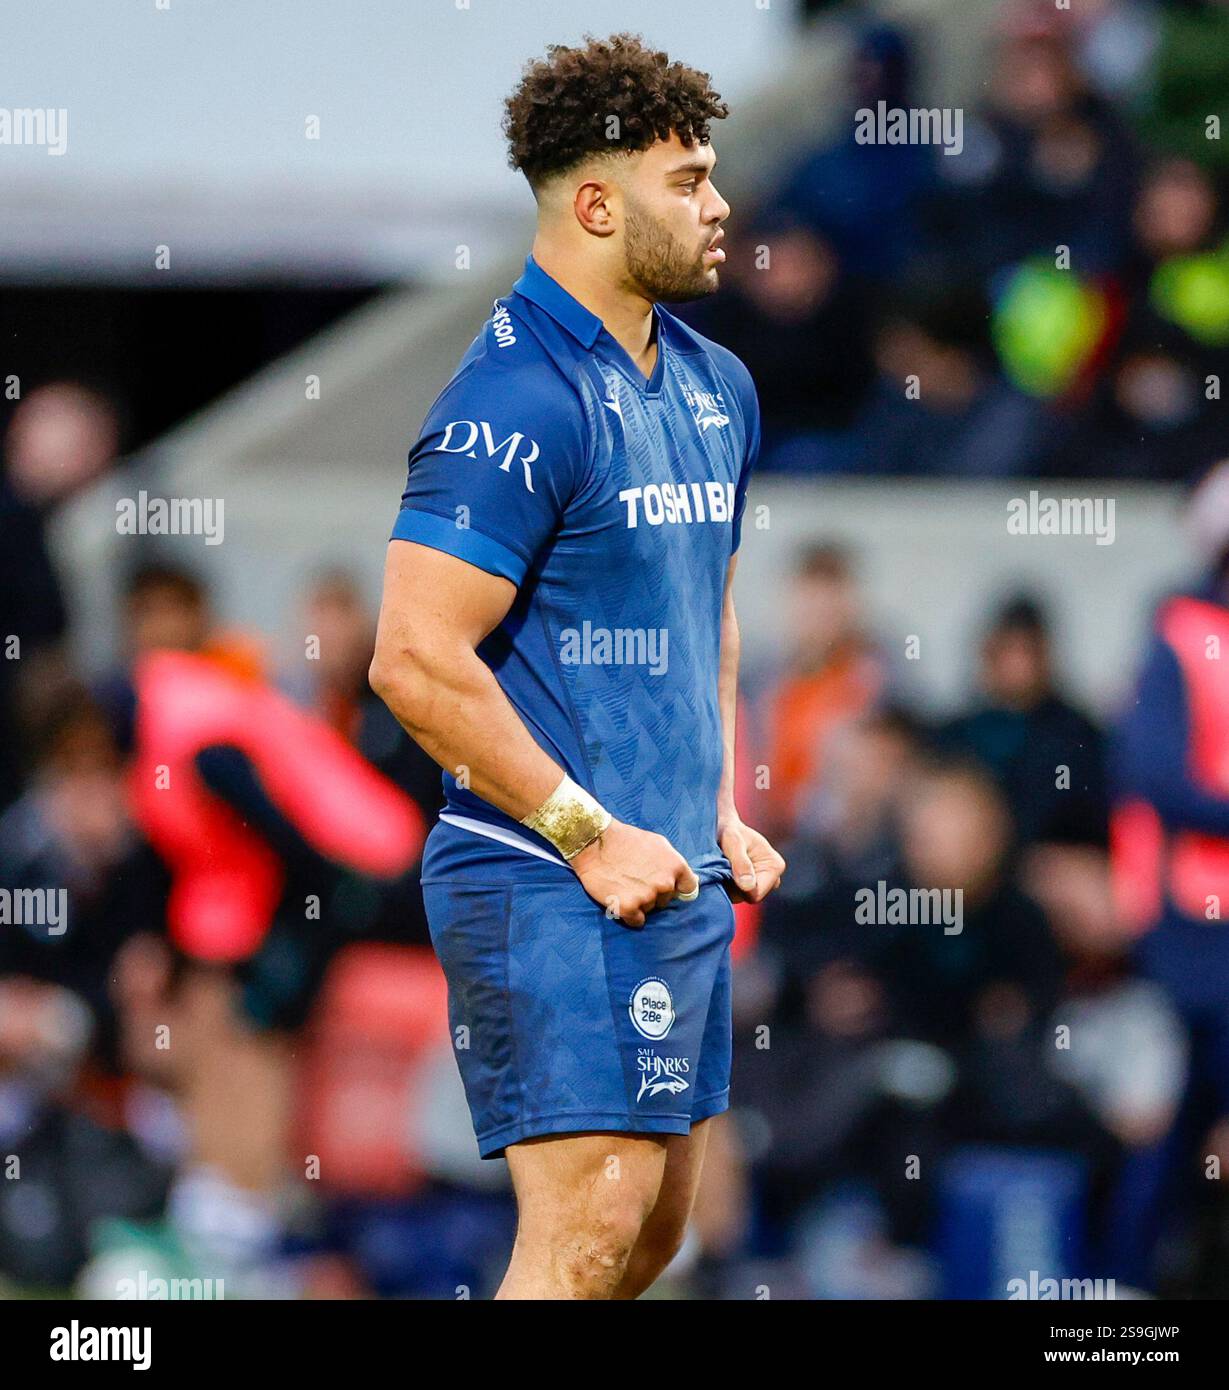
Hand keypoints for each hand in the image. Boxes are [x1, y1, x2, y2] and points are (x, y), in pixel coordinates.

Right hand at [570, 818, 698, 927]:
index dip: (676, 887)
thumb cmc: (626, 839)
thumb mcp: (658, 844)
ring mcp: (647, 897)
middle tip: (637, 880)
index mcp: (676, 866)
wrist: (594, 842)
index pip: (688, 888)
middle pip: (666, 900)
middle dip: (654, 893)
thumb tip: (686, 880)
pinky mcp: (628, 908)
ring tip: (625, 886)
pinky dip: (629, 914)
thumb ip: (673, 863)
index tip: (665, 886)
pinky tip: (620, 900)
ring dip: (640, 902)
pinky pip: (636, 921)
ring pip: (650, 909)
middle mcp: (665, 884)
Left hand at [719, 813, 785, 903]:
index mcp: (775, 866)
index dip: (737, 887)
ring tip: (721, 866)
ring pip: (741, 896)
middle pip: (749, 897)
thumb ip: (740, 863)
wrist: (721, 825)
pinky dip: (726, 885)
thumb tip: (748, 886)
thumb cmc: (728, 830)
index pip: (756, 893)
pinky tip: (721, 871)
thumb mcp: (732, 842)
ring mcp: (762, 882)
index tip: (724, 871)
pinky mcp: (750, 885)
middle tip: (721, 866)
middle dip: (733, 886)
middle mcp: (773, 877)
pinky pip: (736, 894)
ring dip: (728, 885)